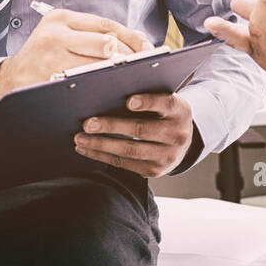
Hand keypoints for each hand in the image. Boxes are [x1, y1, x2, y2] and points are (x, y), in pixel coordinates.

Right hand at [0, 7, 153, 104]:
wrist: (10, 79)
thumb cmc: (44, 55)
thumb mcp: (62, 33)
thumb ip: (92, 34)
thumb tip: (137, 44)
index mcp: (61, 18)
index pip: (107, 26)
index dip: (132, 38)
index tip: (150, 49)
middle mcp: (55, 35)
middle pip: (107, 46)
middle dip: (130, 59)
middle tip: (146, 68)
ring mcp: (51, 59)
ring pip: (99, 67)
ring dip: (120, 76)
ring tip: (134, 81)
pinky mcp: (48, 82)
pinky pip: (84, 86)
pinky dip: (102, 90)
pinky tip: (113, 94)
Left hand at [73, 92, 194, 177]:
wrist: (184, 143)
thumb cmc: (166, 115)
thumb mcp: (166, 103)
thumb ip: (148, 98)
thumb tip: (110, 95)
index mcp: (181, 112)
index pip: (166, 104)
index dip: (148, 102)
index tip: (129, 101)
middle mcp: (177, 135)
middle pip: (142, 130)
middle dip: (111, 126)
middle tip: (88, 123)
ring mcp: (166, 156)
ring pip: (130, 150)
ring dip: (101, 145)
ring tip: (80, 138)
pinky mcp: (154, 170)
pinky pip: (124, 164)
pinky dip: (102, 156)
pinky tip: (88, 149)